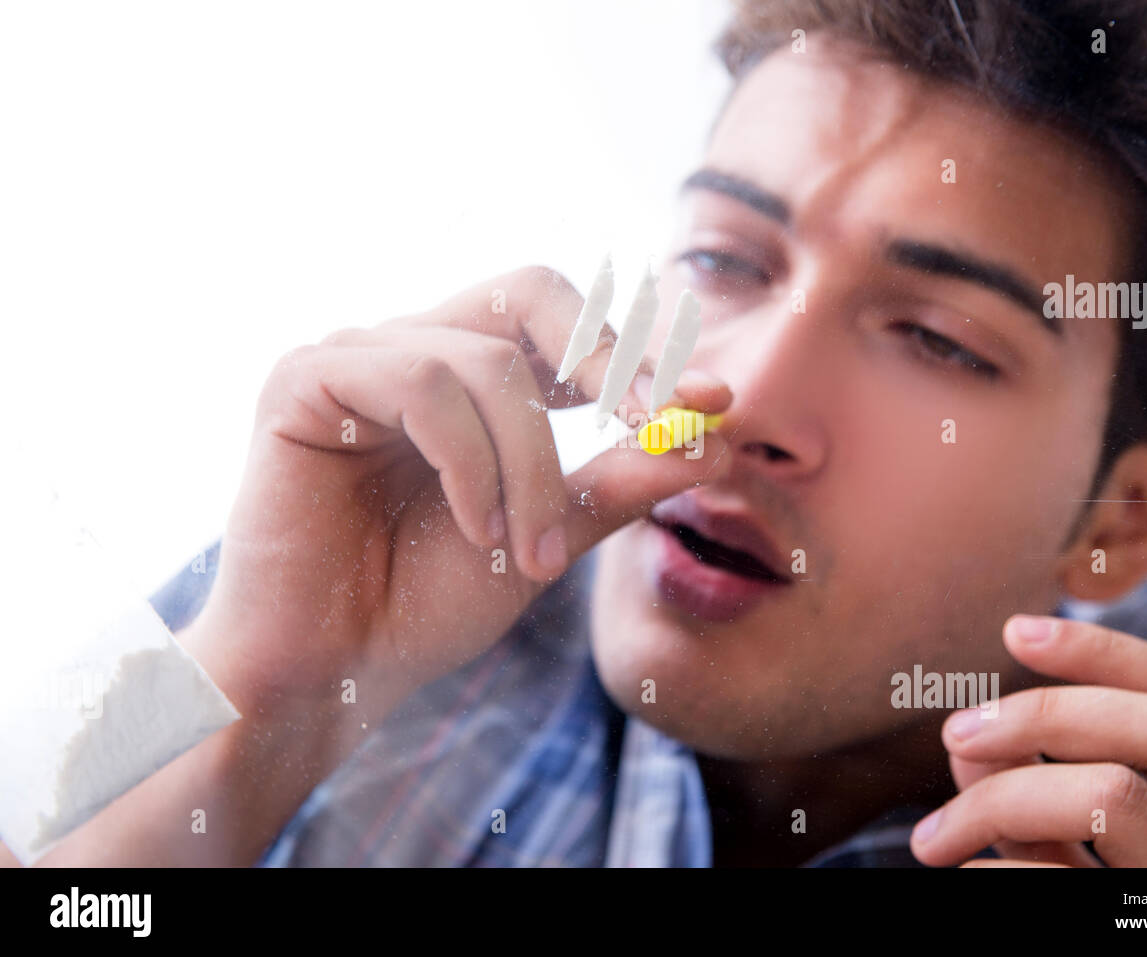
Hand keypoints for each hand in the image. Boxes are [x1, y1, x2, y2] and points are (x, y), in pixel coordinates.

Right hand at [185, 265, 733, 716]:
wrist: (334, 670)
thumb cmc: (425, 604)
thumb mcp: (548, 536)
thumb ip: (617, 483)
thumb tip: (711, 440)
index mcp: (468, 379)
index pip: (566, 325)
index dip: (641, 356)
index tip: (714, 403)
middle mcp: (414, 349)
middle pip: (533, 291)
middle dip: (608, 360)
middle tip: (653, 426)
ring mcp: (358, 357)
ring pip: (489, 362)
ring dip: (531, 465)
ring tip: (527, 550)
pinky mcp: (305, 379)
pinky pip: (422, 383)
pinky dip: (469, 463)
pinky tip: (474, 528)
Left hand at [910, 615, 1146, 866]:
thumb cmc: (1140, 932)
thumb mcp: (1102, 867)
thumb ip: (1048, 801)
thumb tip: (968, 742)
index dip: (1106, 655)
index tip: (1015, 631)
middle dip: (1045, 712)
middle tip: (956, 733)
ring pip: (1119, 798)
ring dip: (1002, 795)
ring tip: (933, 837)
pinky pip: (1074, 887)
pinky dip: (1007, 868)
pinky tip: (973, 879)